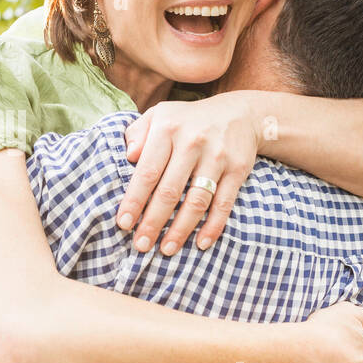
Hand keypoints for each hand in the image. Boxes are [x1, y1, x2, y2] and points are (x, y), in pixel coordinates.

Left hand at [119, 92, 260, 255]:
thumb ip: (138, 133)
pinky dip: (214, 226)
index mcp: (167, 129)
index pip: (147, 171)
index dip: (135, 200)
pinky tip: (201, 243)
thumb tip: (127, 156)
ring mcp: (217, 156)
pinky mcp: (238, 169)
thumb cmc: (187, 120)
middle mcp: (192, 142)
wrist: (239, 112)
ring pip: (196, 200)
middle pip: (169, 190)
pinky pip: (224, 203)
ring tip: (166, 249)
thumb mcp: (159, 115)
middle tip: (141, 245)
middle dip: (153, 221)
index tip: (124, 224)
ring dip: (181, 229)